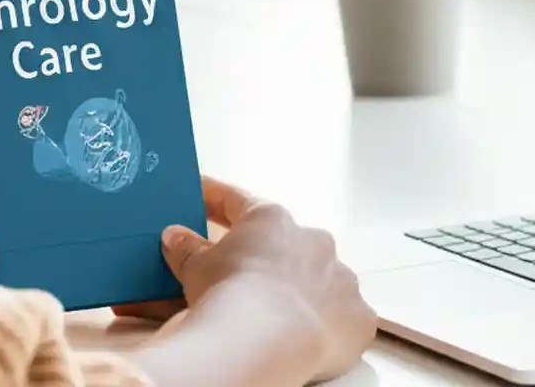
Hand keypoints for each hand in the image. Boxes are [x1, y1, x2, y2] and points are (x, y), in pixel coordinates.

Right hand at [142, 177, 376, 383]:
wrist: (262, 339)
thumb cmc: (228, 296)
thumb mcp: (195, 267)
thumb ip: (188, 249)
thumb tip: (176, 237)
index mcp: (272, 222)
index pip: (240, 203)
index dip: (217, 198)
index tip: (203, 194)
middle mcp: (315, 242)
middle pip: (290, 245)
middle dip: (269, 259)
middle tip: (247, 276)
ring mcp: (342, 279)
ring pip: (323, 280)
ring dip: (304, 293)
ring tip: (283, 316)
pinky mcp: (358, 317)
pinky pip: (345, 319)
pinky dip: (329, 327)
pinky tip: (314, 338)